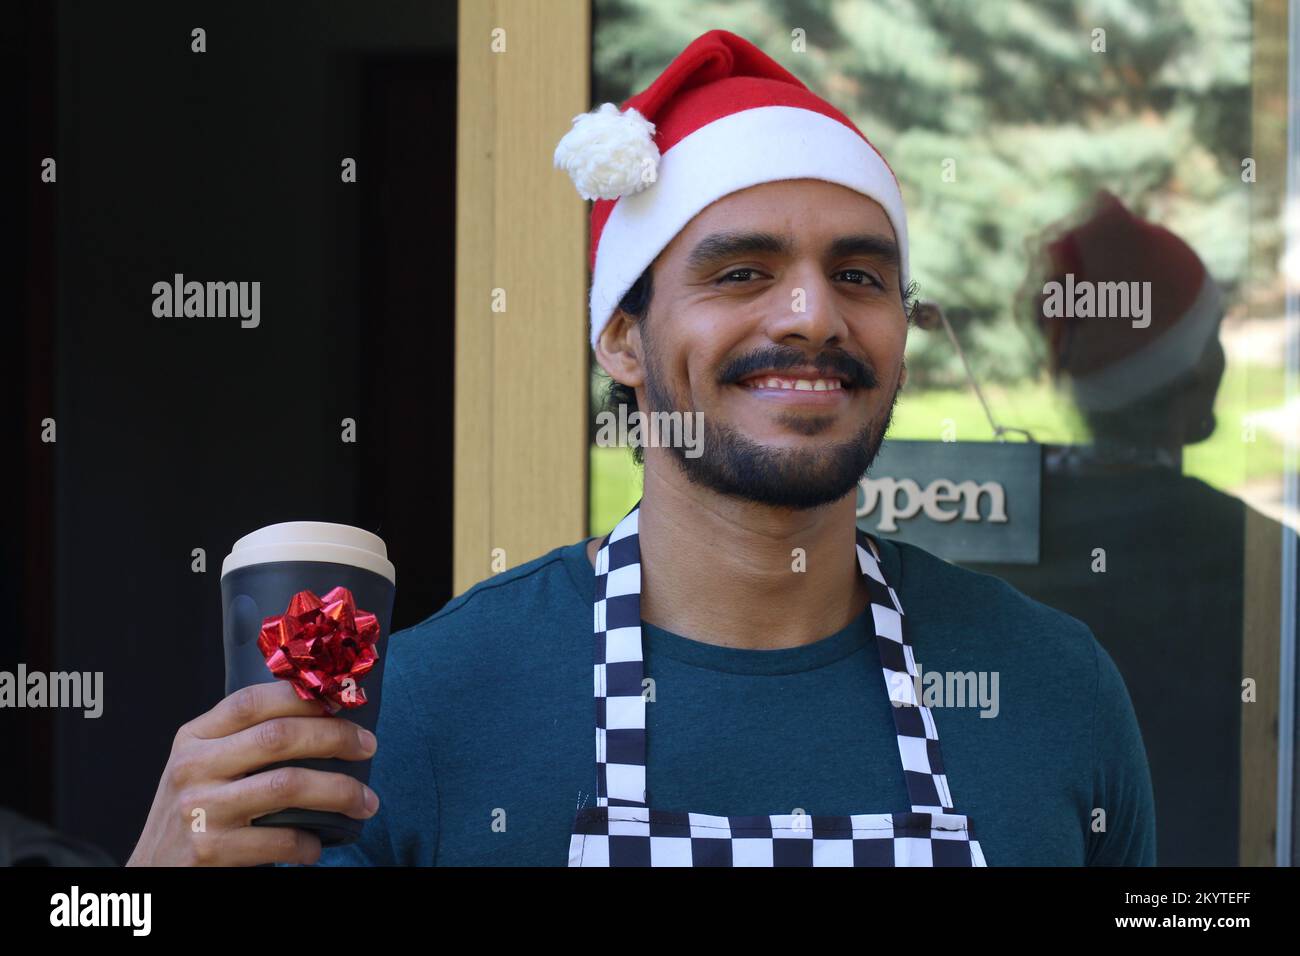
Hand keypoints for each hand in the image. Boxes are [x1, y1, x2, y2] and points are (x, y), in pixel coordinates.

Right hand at [126, 680, 378, 865]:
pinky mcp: (210, 851)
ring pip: (288, 784)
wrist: (149, 876)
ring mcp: (200, 809)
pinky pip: (279, 840)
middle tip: (368, 746)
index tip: (343, 701)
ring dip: (340, 792)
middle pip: (279, 736)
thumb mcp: (202, 766)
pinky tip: (315, 846)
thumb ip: (244, 741)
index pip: (253, 700)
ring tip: (365, 802)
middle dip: (336, 737)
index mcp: (194, 738)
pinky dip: (308, 844)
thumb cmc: (190, 816)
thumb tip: (323, 719)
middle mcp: (193, 767)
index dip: (304, 697)